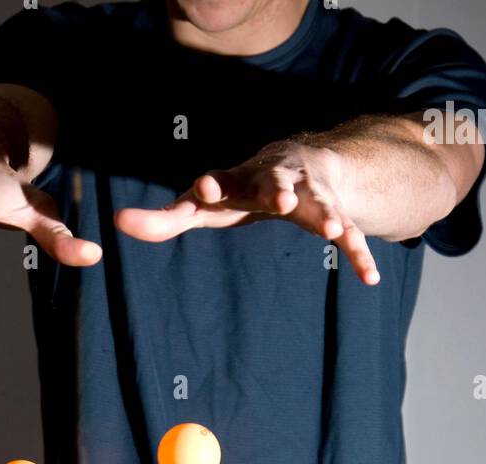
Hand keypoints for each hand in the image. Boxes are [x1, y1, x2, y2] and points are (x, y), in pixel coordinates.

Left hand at [115, 140, 379, 285]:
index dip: (212, 185)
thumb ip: (166, 217)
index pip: (222, 178)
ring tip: (331, 230)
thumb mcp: (205, 203)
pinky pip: (351, 235)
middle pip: (276, 182)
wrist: (299, 161)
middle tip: (279, 200)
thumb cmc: (240, 189)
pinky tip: (369, 280)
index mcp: (240, 177)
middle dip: (279, 189)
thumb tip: (117, 223)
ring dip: (326, 214)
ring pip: (319, 203)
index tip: (203, 189)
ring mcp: (310, 195)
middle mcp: (277, 179)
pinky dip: (359, 254)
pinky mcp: (335, 214)